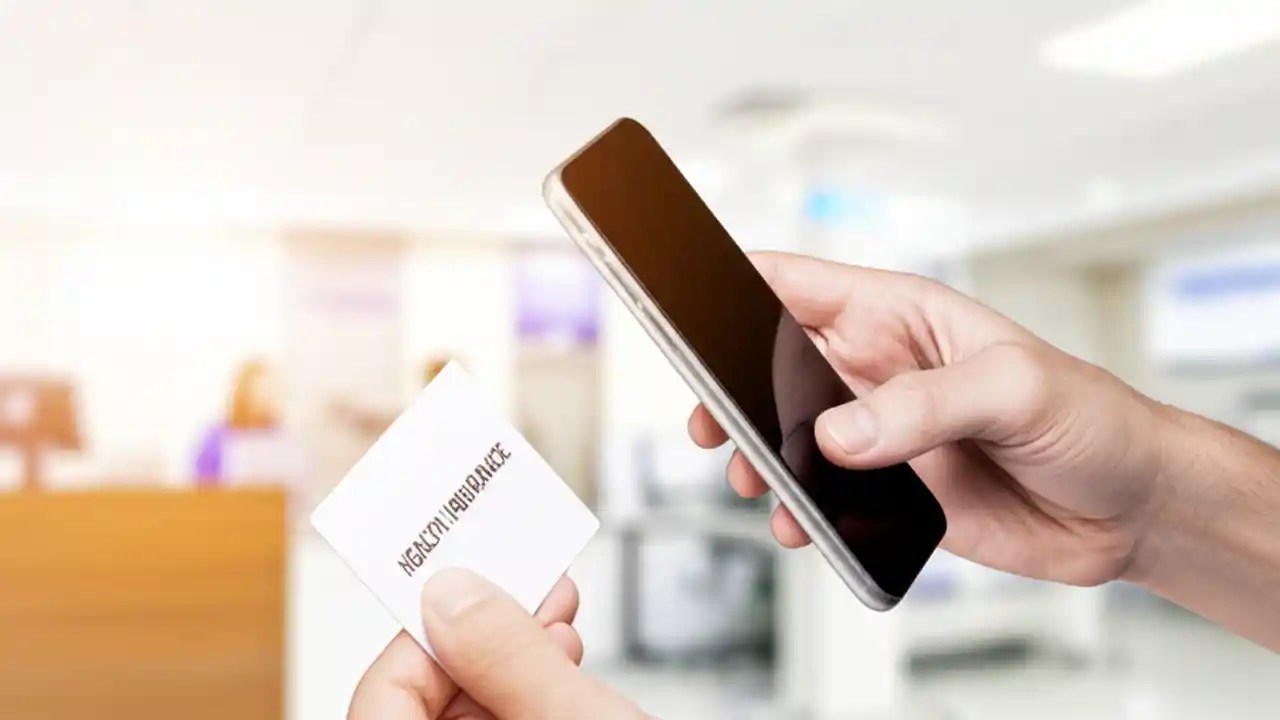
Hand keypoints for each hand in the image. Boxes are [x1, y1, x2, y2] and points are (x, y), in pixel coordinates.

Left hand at [349, 568, 646, 718]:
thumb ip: (507, 656)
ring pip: (470, 706)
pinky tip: (562, 657)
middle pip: (429, 695)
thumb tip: (452, 593)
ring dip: (515, 655)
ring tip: (559, 611)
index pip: (383, 696)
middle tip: (532, 587)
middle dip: (485, 636)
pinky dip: (529, 687)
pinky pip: (502, 717)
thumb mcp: (570, 718)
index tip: (473, 586)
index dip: (429, 634)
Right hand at [689, 252, 1167, 586]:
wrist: (1127, 509)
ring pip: (785, 437)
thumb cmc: (1089, 418)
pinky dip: (797, 513)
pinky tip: (800, 526)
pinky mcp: (887, 493)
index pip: (796, 285)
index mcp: (899, 317)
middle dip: (727, 389)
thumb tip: (838, 434)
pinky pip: (819, 498)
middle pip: (769, 366)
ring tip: (754, 480)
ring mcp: (878, 434)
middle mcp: (876, 372)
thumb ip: (922, 406)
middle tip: (710, 422)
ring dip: (757, 458)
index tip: (685, 299)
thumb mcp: (1014, 390)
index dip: (734, 283)